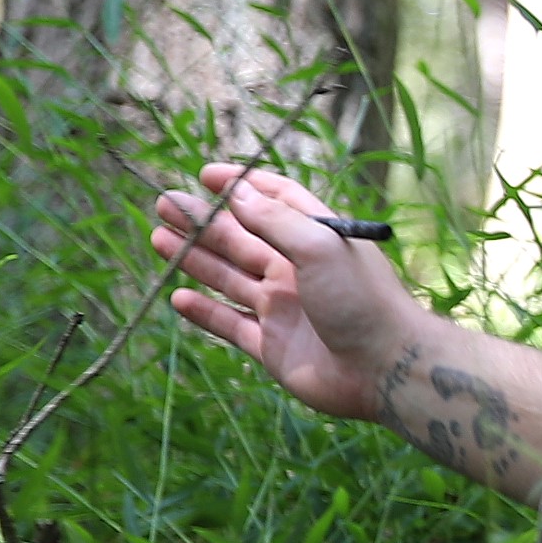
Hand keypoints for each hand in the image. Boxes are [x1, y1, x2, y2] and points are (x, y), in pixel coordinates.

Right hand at [151, 167, 425, 424]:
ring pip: (229, 278)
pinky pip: (229, 324)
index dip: (244, 187)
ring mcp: (283, 309)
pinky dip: (204, 312)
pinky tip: (177, 296)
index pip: (276, 202)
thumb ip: (276, 221)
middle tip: (164, 203)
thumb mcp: (321, 247)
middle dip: (204, 222)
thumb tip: (238, 192)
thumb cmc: (361, 299)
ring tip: (157, 237)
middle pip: (242, 239)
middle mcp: (298, 271)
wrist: (384, 368)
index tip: (207, 175)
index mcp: (318, 240)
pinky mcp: (271, 346)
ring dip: (195, 258)